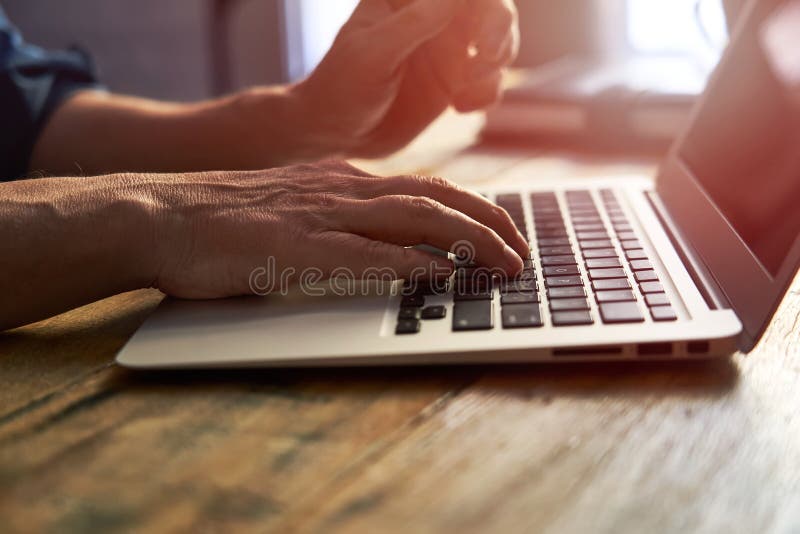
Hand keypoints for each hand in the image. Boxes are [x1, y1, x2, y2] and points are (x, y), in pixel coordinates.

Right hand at [151, 161, 528, 298]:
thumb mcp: (294, 209)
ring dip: (469, 241)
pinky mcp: (297, 246)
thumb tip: (384, 248)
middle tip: (523, 253)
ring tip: (505, 263)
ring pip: (415, 218)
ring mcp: (321, 214)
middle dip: (490, 224)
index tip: (503, 232)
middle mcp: (341, 188)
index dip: (473, 210)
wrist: (160, 214)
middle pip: (435, 199)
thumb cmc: (222, 219)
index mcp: (341, 180)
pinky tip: (442, 272)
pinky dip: (411, 262)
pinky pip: (366, 252)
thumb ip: (339, 222)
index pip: (425, 188)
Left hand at [292, 0, 518, 158]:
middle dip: (499, 25)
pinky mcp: (455, 83)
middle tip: (488, 53)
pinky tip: (460, 108)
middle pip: (489, 6)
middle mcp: (434, 17)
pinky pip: (491, 80)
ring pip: (499, 40)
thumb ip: (415, 22)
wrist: (336, 134)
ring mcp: (447, 49)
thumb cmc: (342, 87)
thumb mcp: (373, 53)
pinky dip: (488, 93)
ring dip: (498, 61)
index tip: (478, 26)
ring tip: (468, 87)